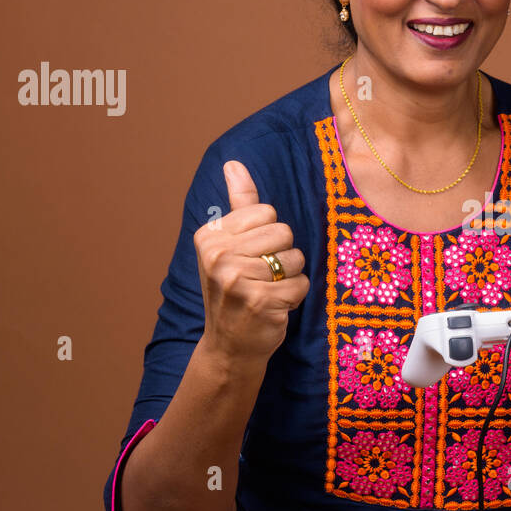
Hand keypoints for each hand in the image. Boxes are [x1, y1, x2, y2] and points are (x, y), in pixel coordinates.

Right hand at [195, 161, 309, 365]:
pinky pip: (301, 284)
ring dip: (290, 278)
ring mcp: (236, 280)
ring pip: (296, 258)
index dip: (269, 236)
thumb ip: (238, 204)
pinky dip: (295, 297)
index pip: (267, 212)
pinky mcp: (259, 301)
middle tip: (261, 278)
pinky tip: (274, 307)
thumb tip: (233, 164)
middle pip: (284, 232)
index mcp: (210, 236)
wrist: (229, 346)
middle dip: (282, 256)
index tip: (250, 258)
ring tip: (267, 292)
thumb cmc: (235, 290)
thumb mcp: (229, 246)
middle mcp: (217, 255)